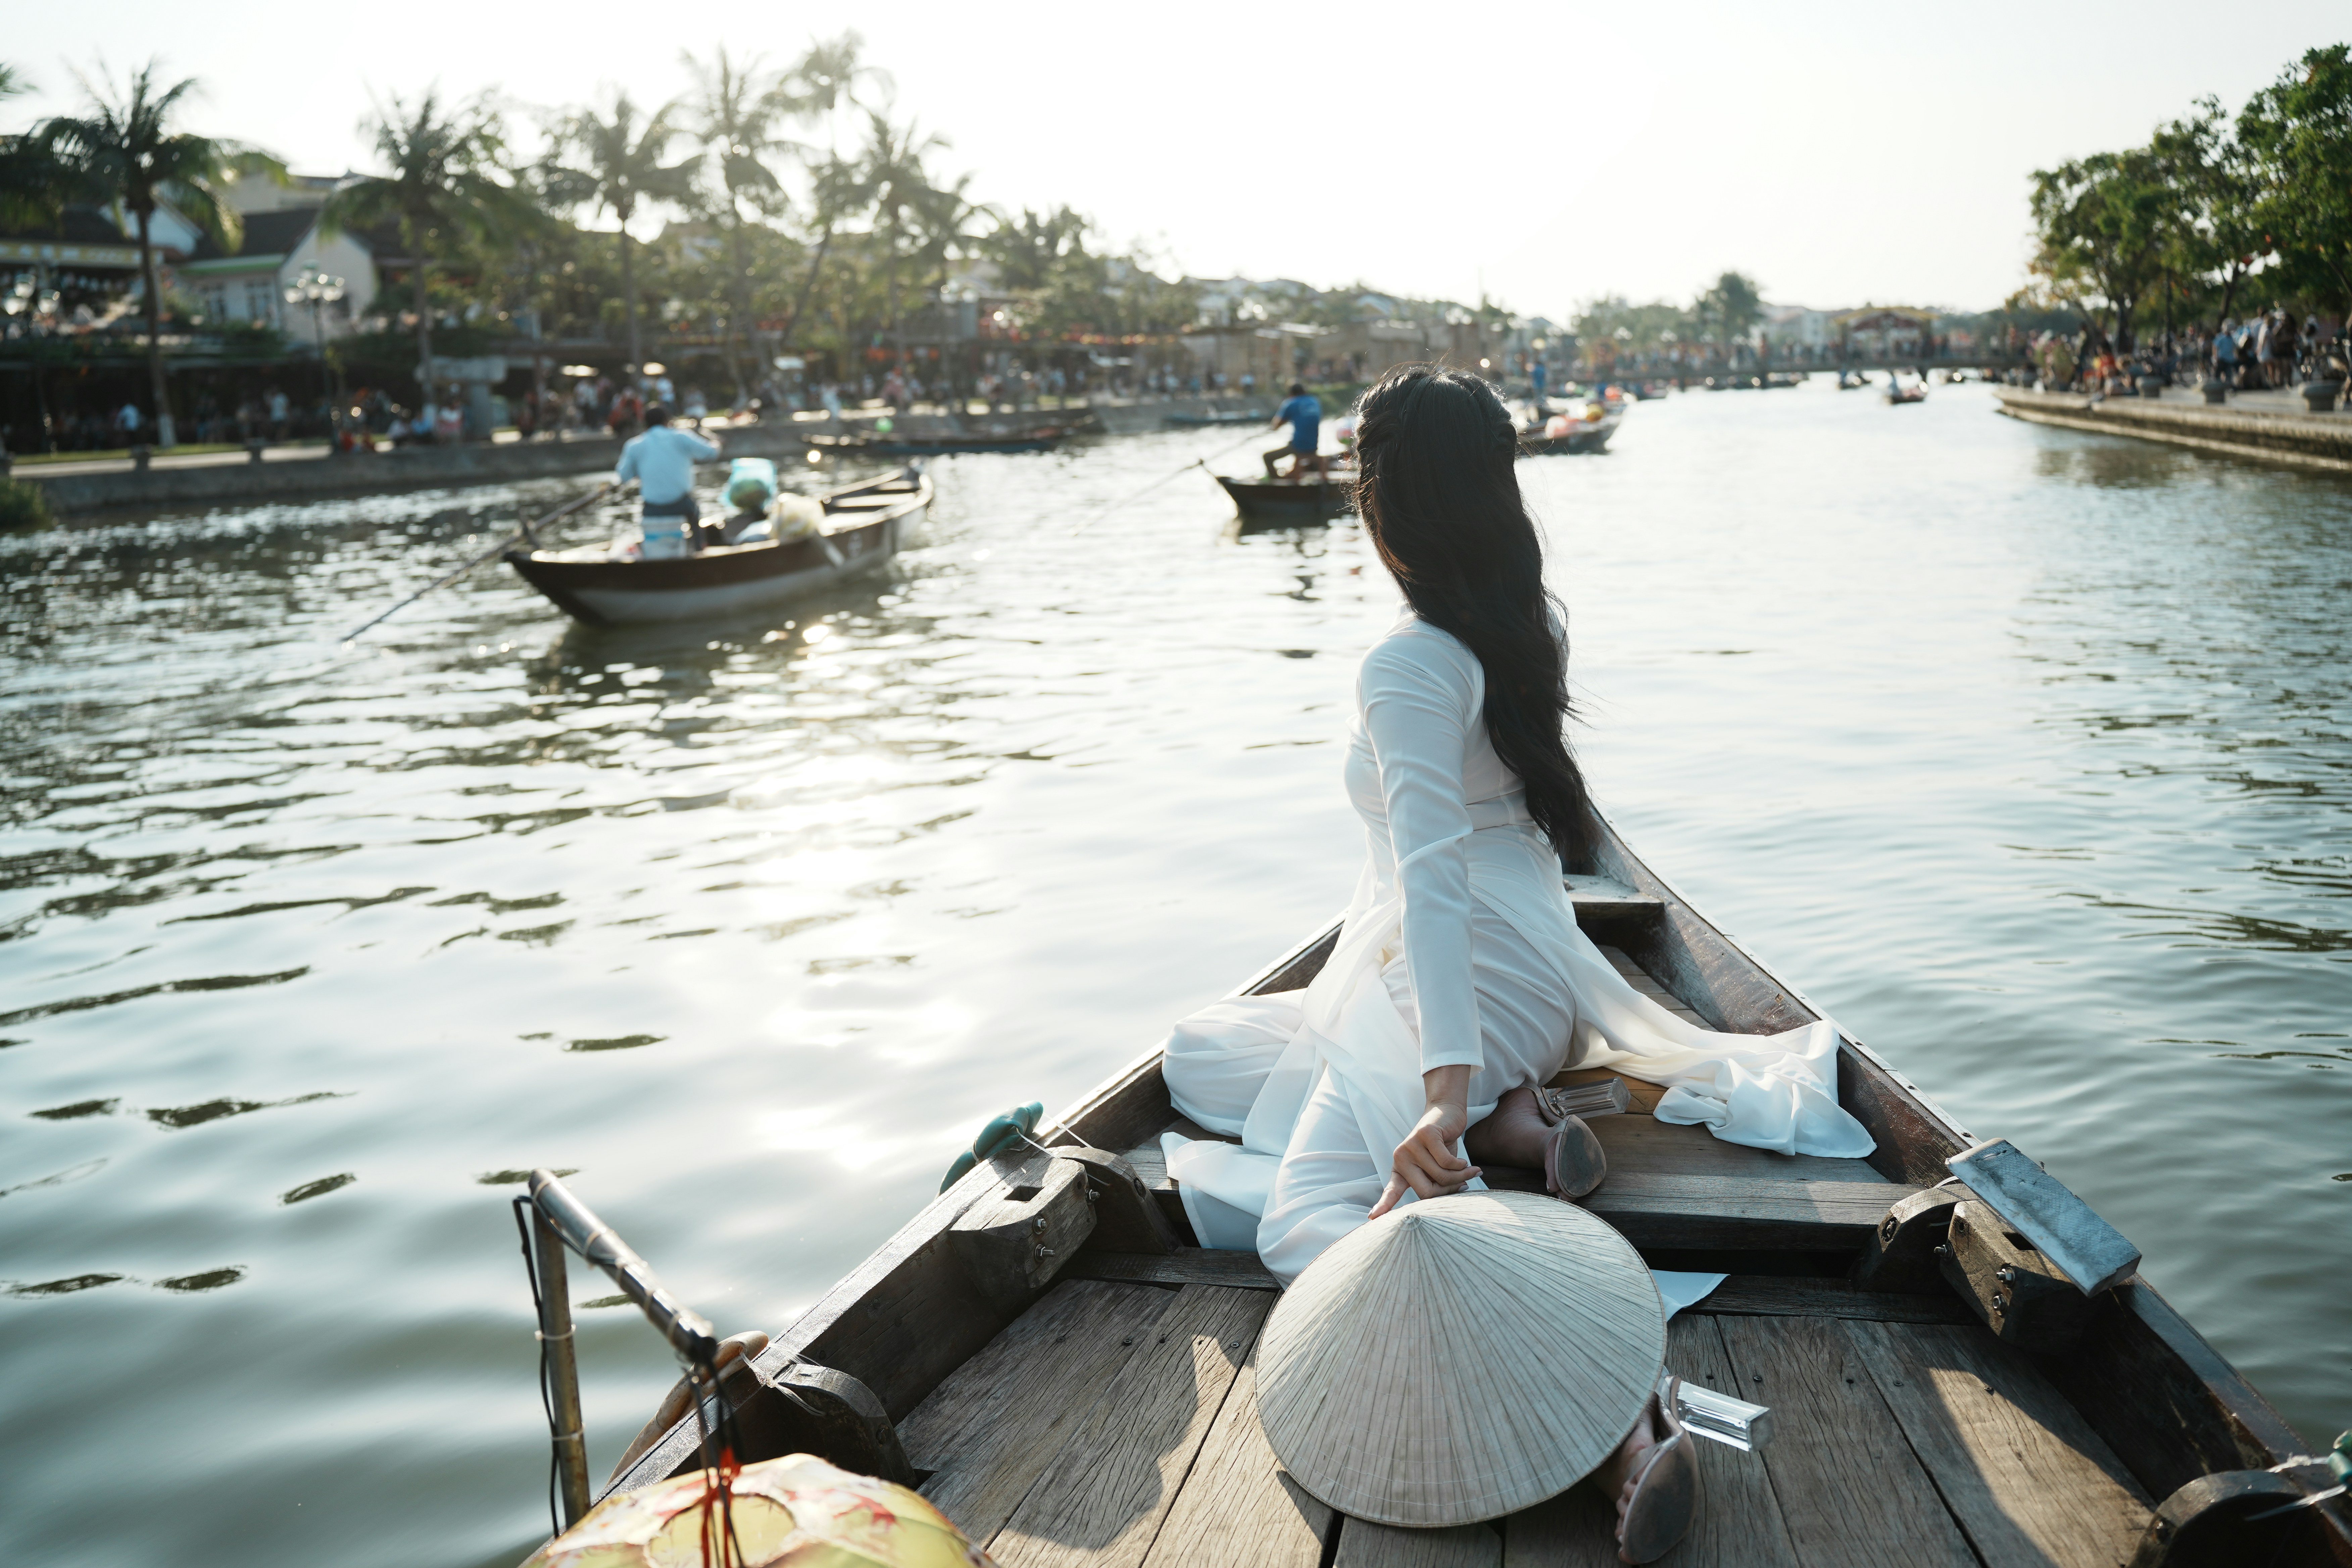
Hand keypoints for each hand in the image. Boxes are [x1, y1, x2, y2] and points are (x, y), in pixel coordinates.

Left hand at [1369, 1066, 1477, 1218]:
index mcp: (1401, 1169)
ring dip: (1460, 1177)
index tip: (1373, 1218)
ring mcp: (1411, 1145)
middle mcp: (1401, 1158)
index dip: (1384, 1205)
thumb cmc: (1442, 1146)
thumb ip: (1436, 1184)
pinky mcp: (1425, 1135)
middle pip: (1426, 1192)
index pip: (1392, 1191)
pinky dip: (1460, 1166)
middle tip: (1462, 1185)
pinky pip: (1447, 1162)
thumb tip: (1444, 1206)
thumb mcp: (1437, 1169)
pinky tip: (1465, 1163)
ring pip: (1440, 1176)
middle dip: (1448, 1191)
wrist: (1447, 1113)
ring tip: (1469, 1171)